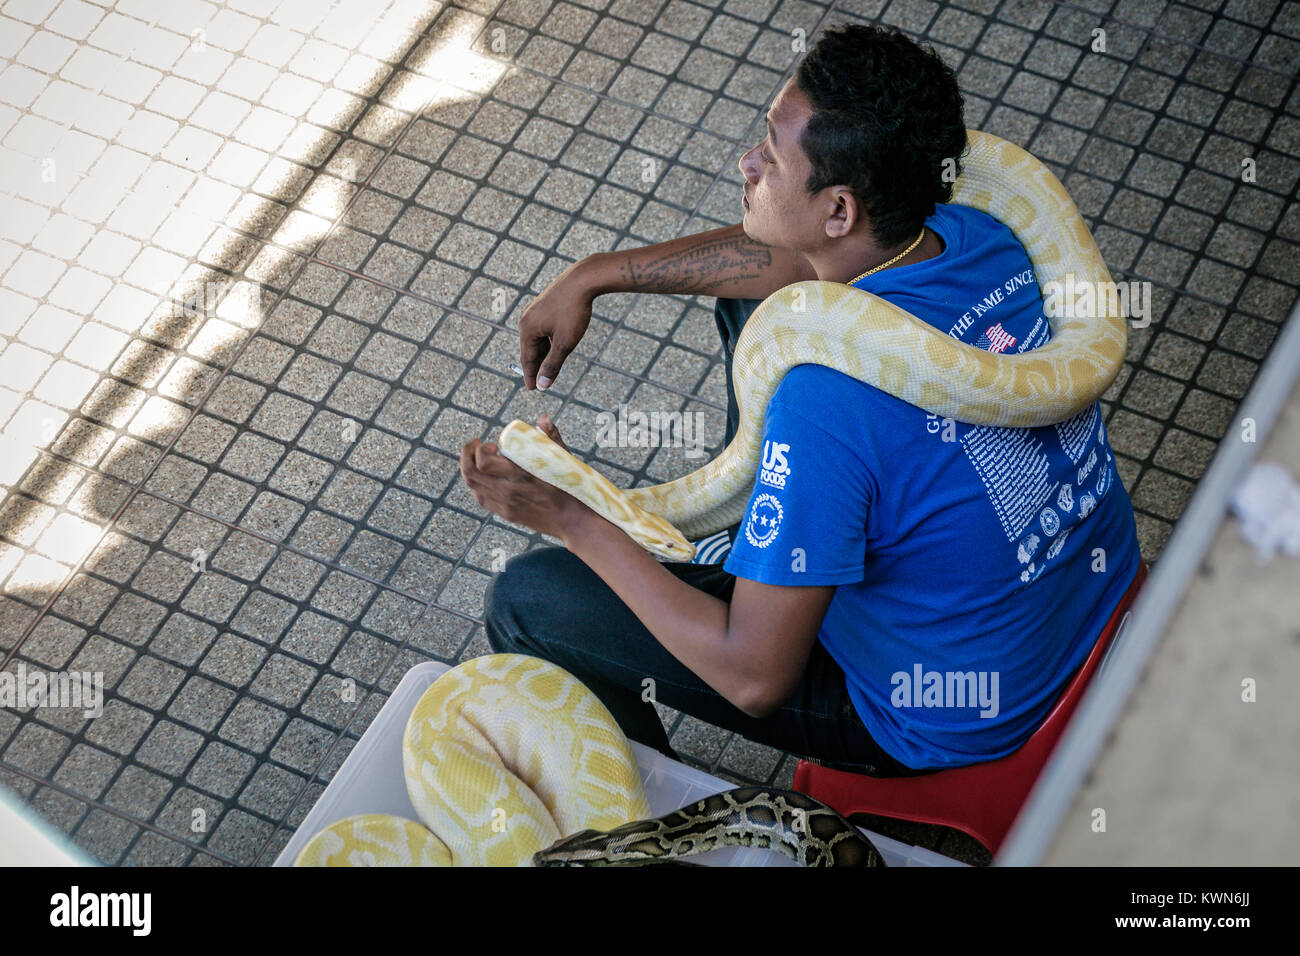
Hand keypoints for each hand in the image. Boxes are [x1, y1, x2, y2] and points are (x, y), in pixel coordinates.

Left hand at [460, 415, 590, 540]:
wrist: (574, 521)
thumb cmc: (572, 488)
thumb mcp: (564, 460)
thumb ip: (552, 438)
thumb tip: (544, 418)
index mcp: (523, 475)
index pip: (484, 463)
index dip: (481, 450)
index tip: (493, 443)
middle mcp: (510, 491)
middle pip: (471, 474)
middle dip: (467, 455)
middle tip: (476, 445)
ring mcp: (506, 505)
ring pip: (473, 486)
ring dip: (469, 468)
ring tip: (477, 458)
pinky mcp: (507, 514)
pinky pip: (481, 498)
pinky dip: (477, 484)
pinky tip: (484, 475)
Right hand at [518, 259, 597, 389]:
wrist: (583, 280)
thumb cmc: (573, 311)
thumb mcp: (565, 343)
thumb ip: (553, 365)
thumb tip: (542, 385)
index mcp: (527, 329)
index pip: (527, 359)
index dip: (531, 376)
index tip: (532, 390)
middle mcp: (527, 319)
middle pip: (531, 349)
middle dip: (537, 366)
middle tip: (541, 382)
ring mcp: (535, 311)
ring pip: (538, 339)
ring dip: (544, 354)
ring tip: (549, 368)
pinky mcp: (545, 305)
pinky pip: (543, 329)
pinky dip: (549, 341)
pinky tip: (556, 347)